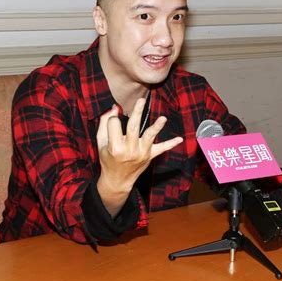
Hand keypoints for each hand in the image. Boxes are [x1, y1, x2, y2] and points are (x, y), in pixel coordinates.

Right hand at [96, 98, 182, 214]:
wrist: (118, 180)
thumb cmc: (108, 158)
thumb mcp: (101, 142)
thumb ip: (104, 124)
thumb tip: (113, 108)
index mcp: (115, 146)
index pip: (115, 124)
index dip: (113, 118)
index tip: (113, 119)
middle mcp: (129, 150)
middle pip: (133, 127)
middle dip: (137, 112)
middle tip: (141, 100)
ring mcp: (141, 153)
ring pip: (150, 137)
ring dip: (157, 127)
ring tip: (163, 118)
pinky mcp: (150, 156)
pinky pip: (162, 149)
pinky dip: (171, 144)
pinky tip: (180, 139)